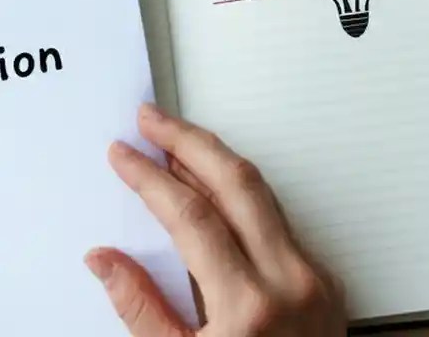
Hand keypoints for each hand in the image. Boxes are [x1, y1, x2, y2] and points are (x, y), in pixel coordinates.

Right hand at [86, 104, 346, 336]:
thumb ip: (141, 310)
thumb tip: (104, 260)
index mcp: (248, 306)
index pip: (190, 215)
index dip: (150, 177)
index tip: (123, 155)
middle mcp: (290, 281)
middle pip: (236, 181)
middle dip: (188, 139)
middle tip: (150, 118)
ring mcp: (314, 278)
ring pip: (263, 192)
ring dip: (216, 158)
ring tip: (175, 141)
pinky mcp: (325, 281)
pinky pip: (279, 218)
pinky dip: (241, 192)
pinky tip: (214, 186)